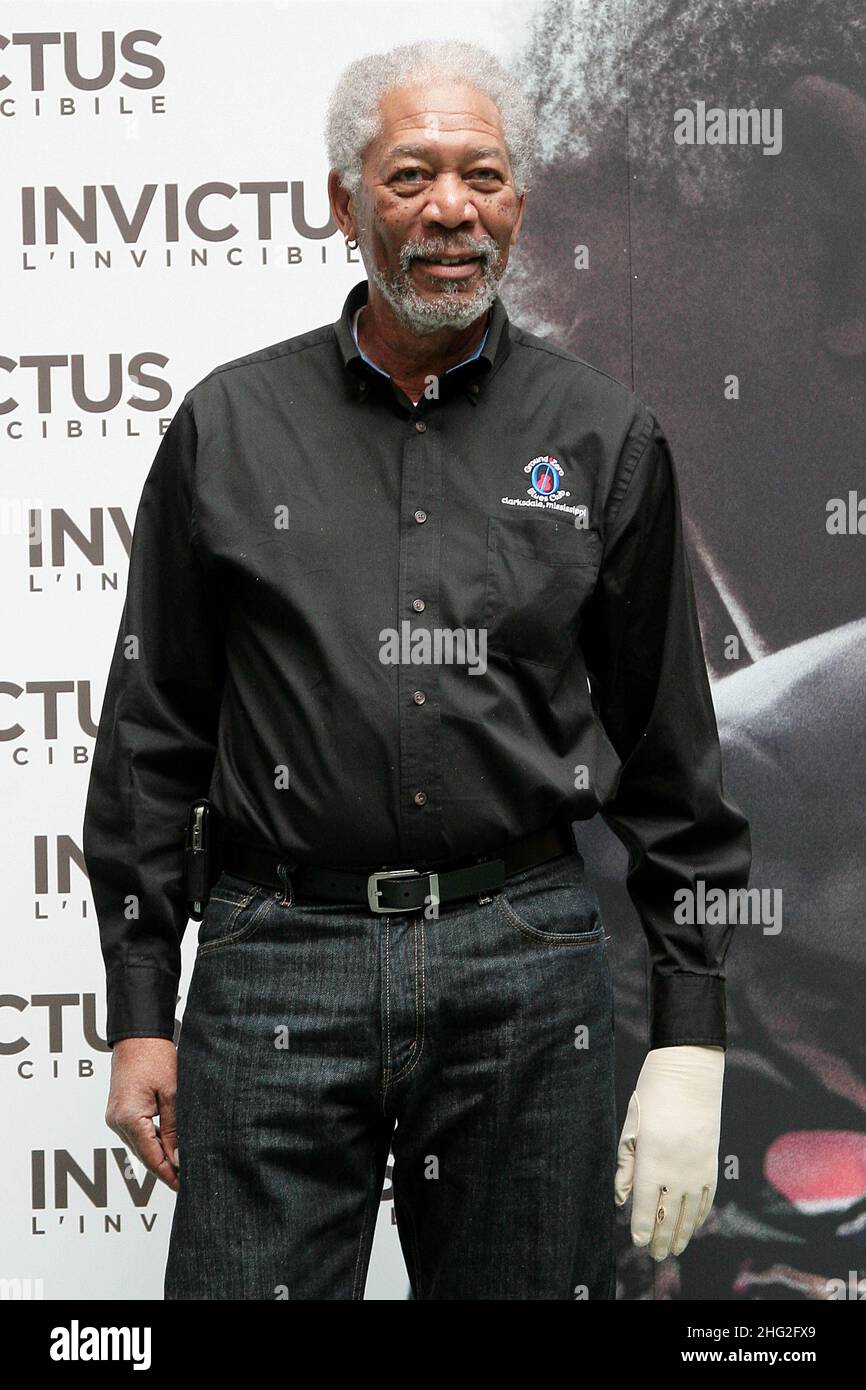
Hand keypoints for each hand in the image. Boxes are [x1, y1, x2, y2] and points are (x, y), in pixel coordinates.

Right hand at [105, 1037, 179, 1191]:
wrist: (138, 1035)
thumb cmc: (155, 1057)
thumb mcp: (173, 1093)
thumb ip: (174, 1128)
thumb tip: (178, 1157)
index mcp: (129, 1118)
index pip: (151, 1157)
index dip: (168, 1174)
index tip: (185, 1186)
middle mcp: (117, 1122)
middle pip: (144, 1154)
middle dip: (166, 1168)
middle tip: (189, 1179)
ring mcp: (115, 1117)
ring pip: (140, 1145)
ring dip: (159, 1154)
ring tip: (183, 1164)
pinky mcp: (118, 1111)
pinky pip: (137, 1134)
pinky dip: (152, 1141)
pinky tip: (169, 1145)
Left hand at [614, 1044, 724, 1259]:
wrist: (690, 1074)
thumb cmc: (652, 1096)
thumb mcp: (630, 1128)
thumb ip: (625, 1166)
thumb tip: (621, 1199)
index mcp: (651, 1160)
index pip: (643, 1205)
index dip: (640, 1228)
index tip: (637, 1242)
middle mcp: (676, 1170)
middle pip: (667, 1215)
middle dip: (660, 1238)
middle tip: (656, 1256)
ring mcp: (697, 1169)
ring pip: (689, 1212)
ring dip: (682, 1233)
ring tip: (675, 1249)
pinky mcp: (712, 1163)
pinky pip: (707, 1198)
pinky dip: (700, 1216)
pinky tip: (695, 1226)